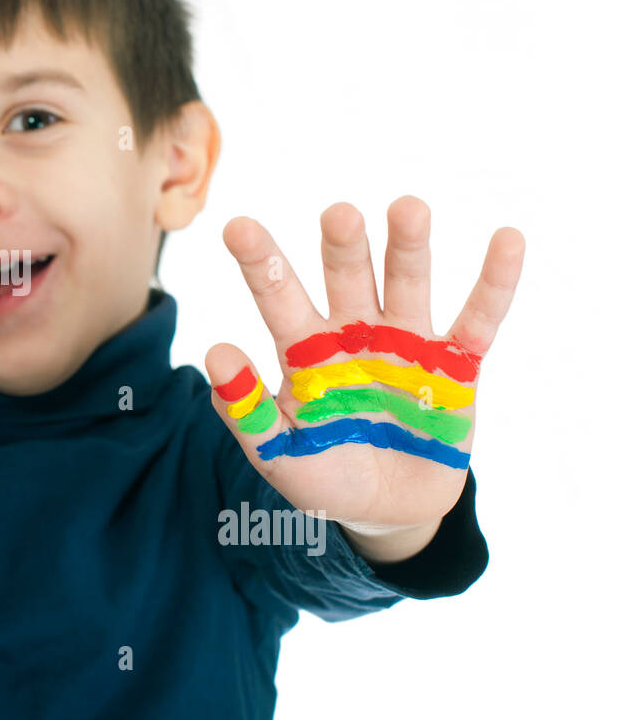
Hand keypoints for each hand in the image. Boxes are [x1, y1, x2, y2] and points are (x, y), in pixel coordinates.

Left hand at [206, 196, 523, 560]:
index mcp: (304, 348)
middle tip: (338, 216)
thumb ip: (246, 410)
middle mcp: (354, 332)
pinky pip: (478, 320)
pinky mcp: (457, 367)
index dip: (261, 263)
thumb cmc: (322, 473)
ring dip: (407, 248)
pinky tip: (507, 239)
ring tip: (407, 208)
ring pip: (407, 284)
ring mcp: (407, 343)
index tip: (238, 226)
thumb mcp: (279, 452)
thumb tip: (213, 353)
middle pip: (346, 277)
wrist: (384, 510)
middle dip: (344, 247)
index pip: (278, 296)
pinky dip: (494, 283)